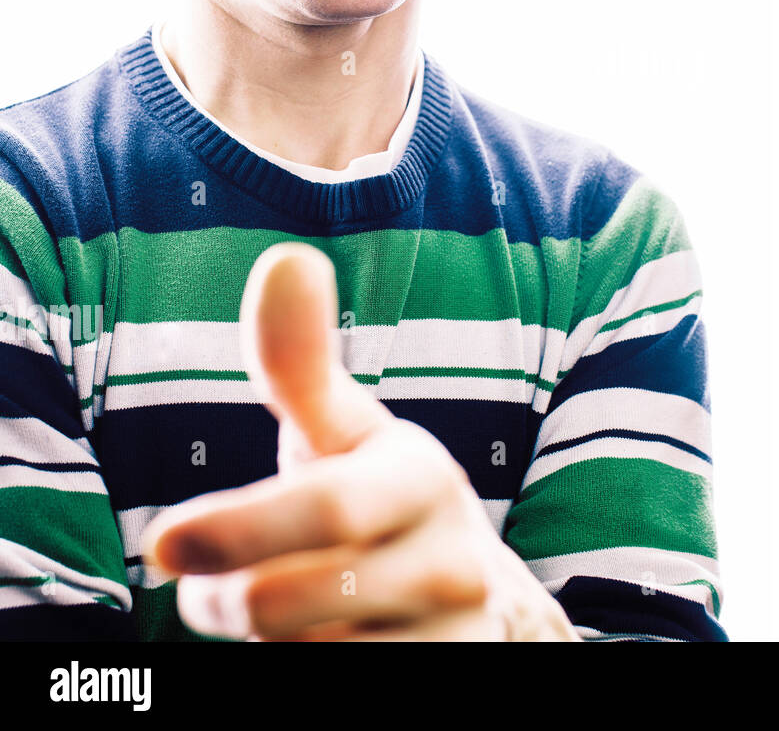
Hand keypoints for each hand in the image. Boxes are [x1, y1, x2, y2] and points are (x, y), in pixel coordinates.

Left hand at [139, 241, 579, 640]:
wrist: (452, 589)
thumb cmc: (371, 496)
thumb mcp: (337, 432)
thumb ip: (299, 360)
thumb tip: (285, 257)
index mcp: (421, 478)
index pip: (329, 512)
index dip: (238, 529)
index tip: (160, 542)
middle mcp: (451, 562)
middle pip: (285, 603)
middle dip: (223, 596)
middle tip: (208, 582)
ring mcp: (448, 636)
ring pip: (298, 661)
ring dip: (260, 643)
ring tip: (279, 603)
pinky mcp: (440, 680)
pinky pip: (323, 694)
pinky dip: (299, 674)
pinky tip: (321, 646)